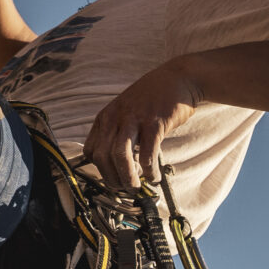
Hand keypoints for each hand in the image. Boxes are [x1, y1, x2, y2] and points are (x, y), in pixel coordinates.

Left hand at [83, 60, 200, 192]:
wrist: (178, 79)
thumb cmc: (153, 98)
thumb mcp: (125, 110)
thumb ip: (118, 132)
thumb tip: (116, 162)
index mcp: (106, 117)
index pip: (90, 150)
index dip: (99, 169)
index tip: (112, 178)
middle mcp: (116, 118)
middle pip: (102, 157)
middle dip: (112, 179)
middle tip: (124, 189)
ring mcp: (134, 119)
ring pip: (120, 156)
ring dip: (127, 177)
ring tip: (136, 187)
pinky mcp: (154, 123)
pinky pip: (147, 154)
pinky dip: (150, 170)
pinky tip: (155, 176)